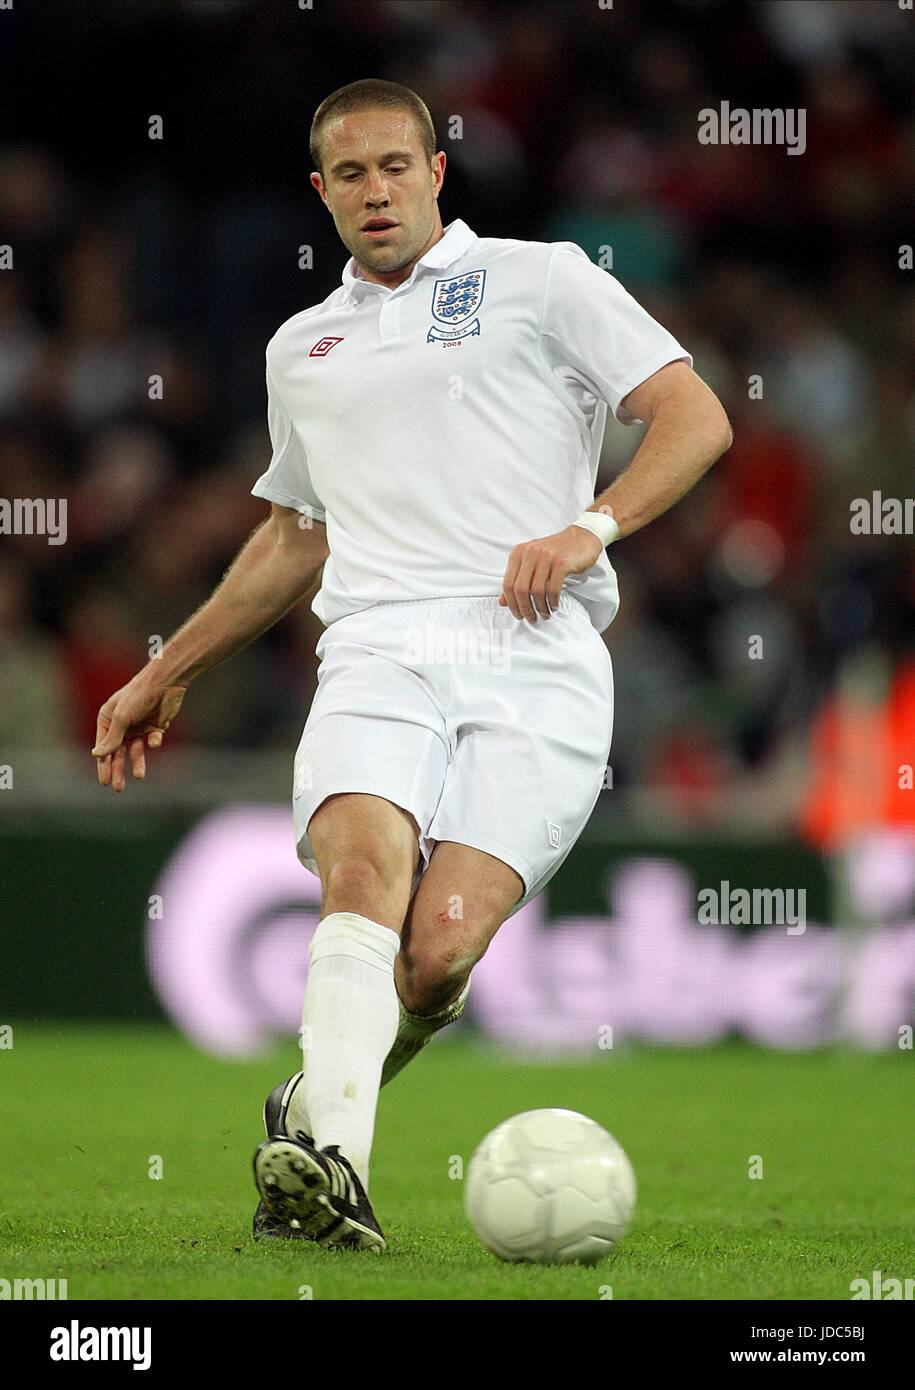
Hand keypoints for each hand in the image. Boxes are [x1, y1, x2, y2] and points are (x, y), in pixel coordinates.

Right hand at [91, 676, 186, 791]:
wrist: (165, 684)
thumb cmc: (137, 696)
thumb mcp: (121, 718)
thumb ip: (111, 739)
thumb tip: (96, 755)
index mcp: (108, 720)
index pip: (103, 747)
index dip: (103, 765)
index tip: (104, 782)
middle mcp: (122, 725)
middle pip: (118, 753)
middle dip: (118, 769)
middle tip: (118, 788)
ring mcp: (138, 727)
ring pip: (135, 751)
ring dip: (137, 763)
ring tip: (139, 776)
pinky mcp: (154, 728)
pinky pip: (152, 741)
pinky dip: (153, 742)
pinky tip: (154, 739)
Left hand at [499, 525, 602, 621]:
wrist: (582, 537)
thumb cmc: (556, 552)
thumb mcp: (532, 563)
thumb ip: (516, 580)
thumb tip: (502, 601)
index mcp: (519, 553)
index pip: (507, 583)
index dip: (511, 603)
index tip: (518, 614)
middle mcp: (530, 553)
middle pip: (520, 589)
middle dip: (524, 609)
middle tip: (531, 618)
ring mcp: (546, 556)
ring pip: (536, 591)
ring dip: (540, 607)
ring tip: (544, 614)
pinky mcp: (561, 562)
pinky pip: (553, 588)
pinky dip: (552, 601)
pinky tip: (554, 605)